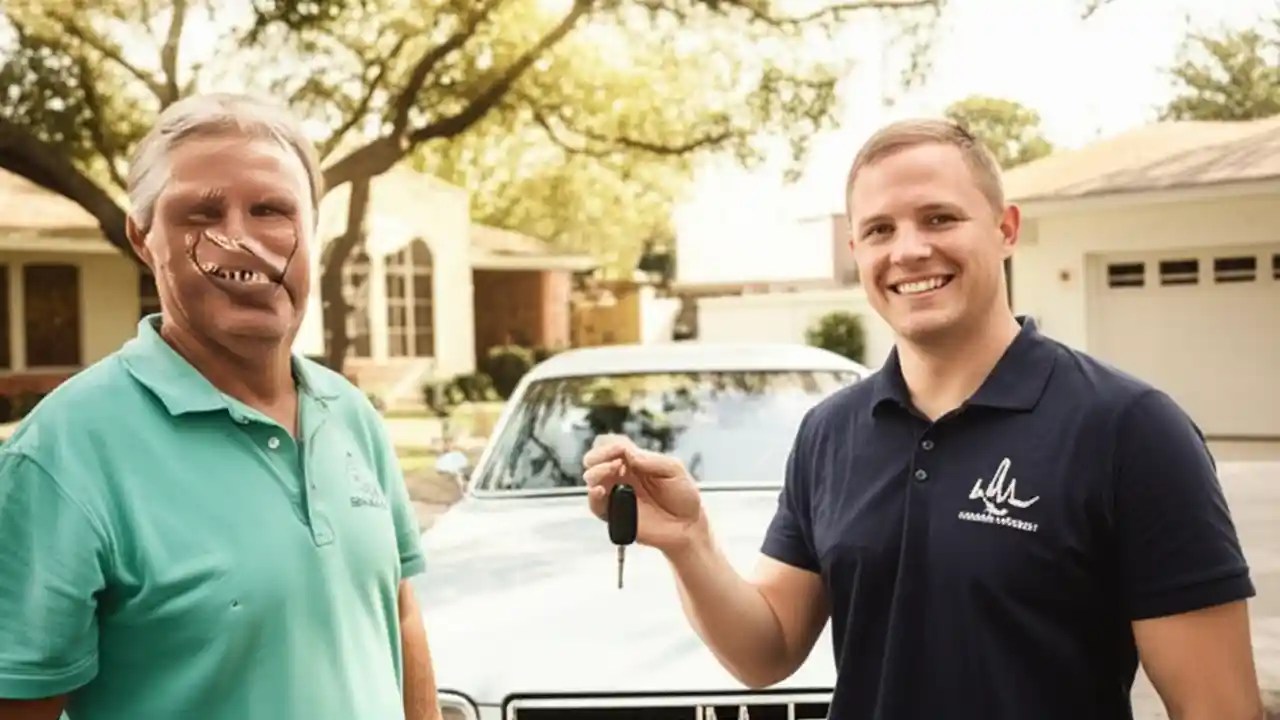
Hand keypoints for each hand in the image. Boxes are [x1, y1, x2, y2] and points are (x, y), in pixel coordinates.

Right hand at [582, 434, 704, 554]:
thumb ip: (651, 460)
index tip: (620, 450)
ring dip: (596, 472)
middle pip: (595, 459)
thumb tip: (628, 453)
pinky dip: (592, 496)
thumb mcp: (674, 469)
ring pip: (592, 479)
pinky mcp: (615, 514)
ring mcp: (616, 494)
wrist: (688, 526)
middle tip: (614, 462)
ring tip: (611, 471)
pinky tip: (599, 490)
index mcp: (634, 461)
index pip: (612, 444)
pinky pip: (595, 505)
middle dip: (598, 456)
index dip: (610, 444)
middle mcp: (621, 476)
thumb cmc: (683, 496)